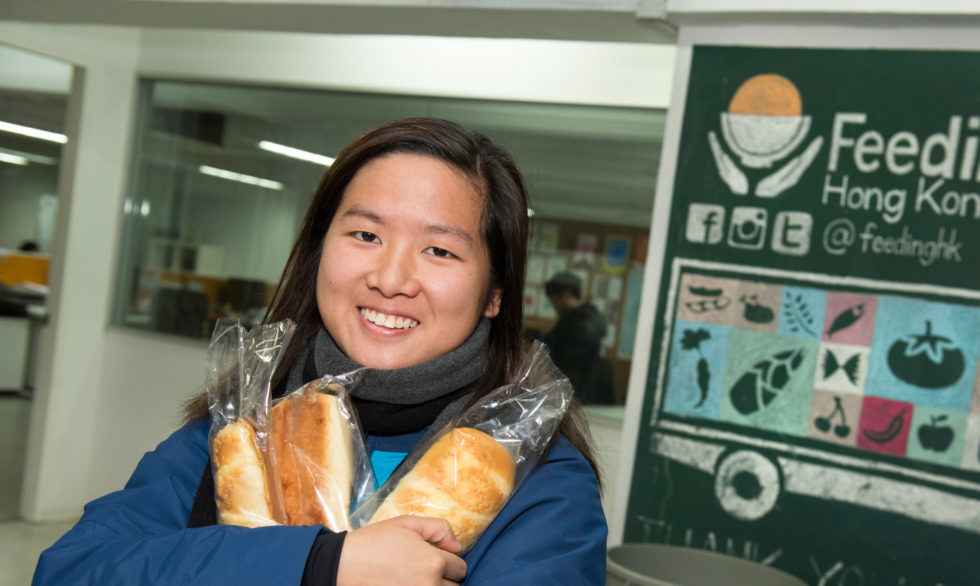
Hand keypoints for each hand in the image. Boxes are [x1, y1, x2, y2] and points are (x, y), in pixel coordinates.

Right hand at [338, 515, 466, 585]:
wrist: (342, 565)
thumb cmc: (374, 542)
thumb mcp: (408, 523)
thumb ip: (440, 529)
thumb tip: (457, 547)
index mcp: (433, 562)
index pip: (460, 567)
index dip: (450, 560)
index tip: (436, 558)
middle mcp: (429, 585)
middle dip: (445, 578)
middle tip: (424, 569)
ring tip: (416, 577)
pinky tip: (408, 584)